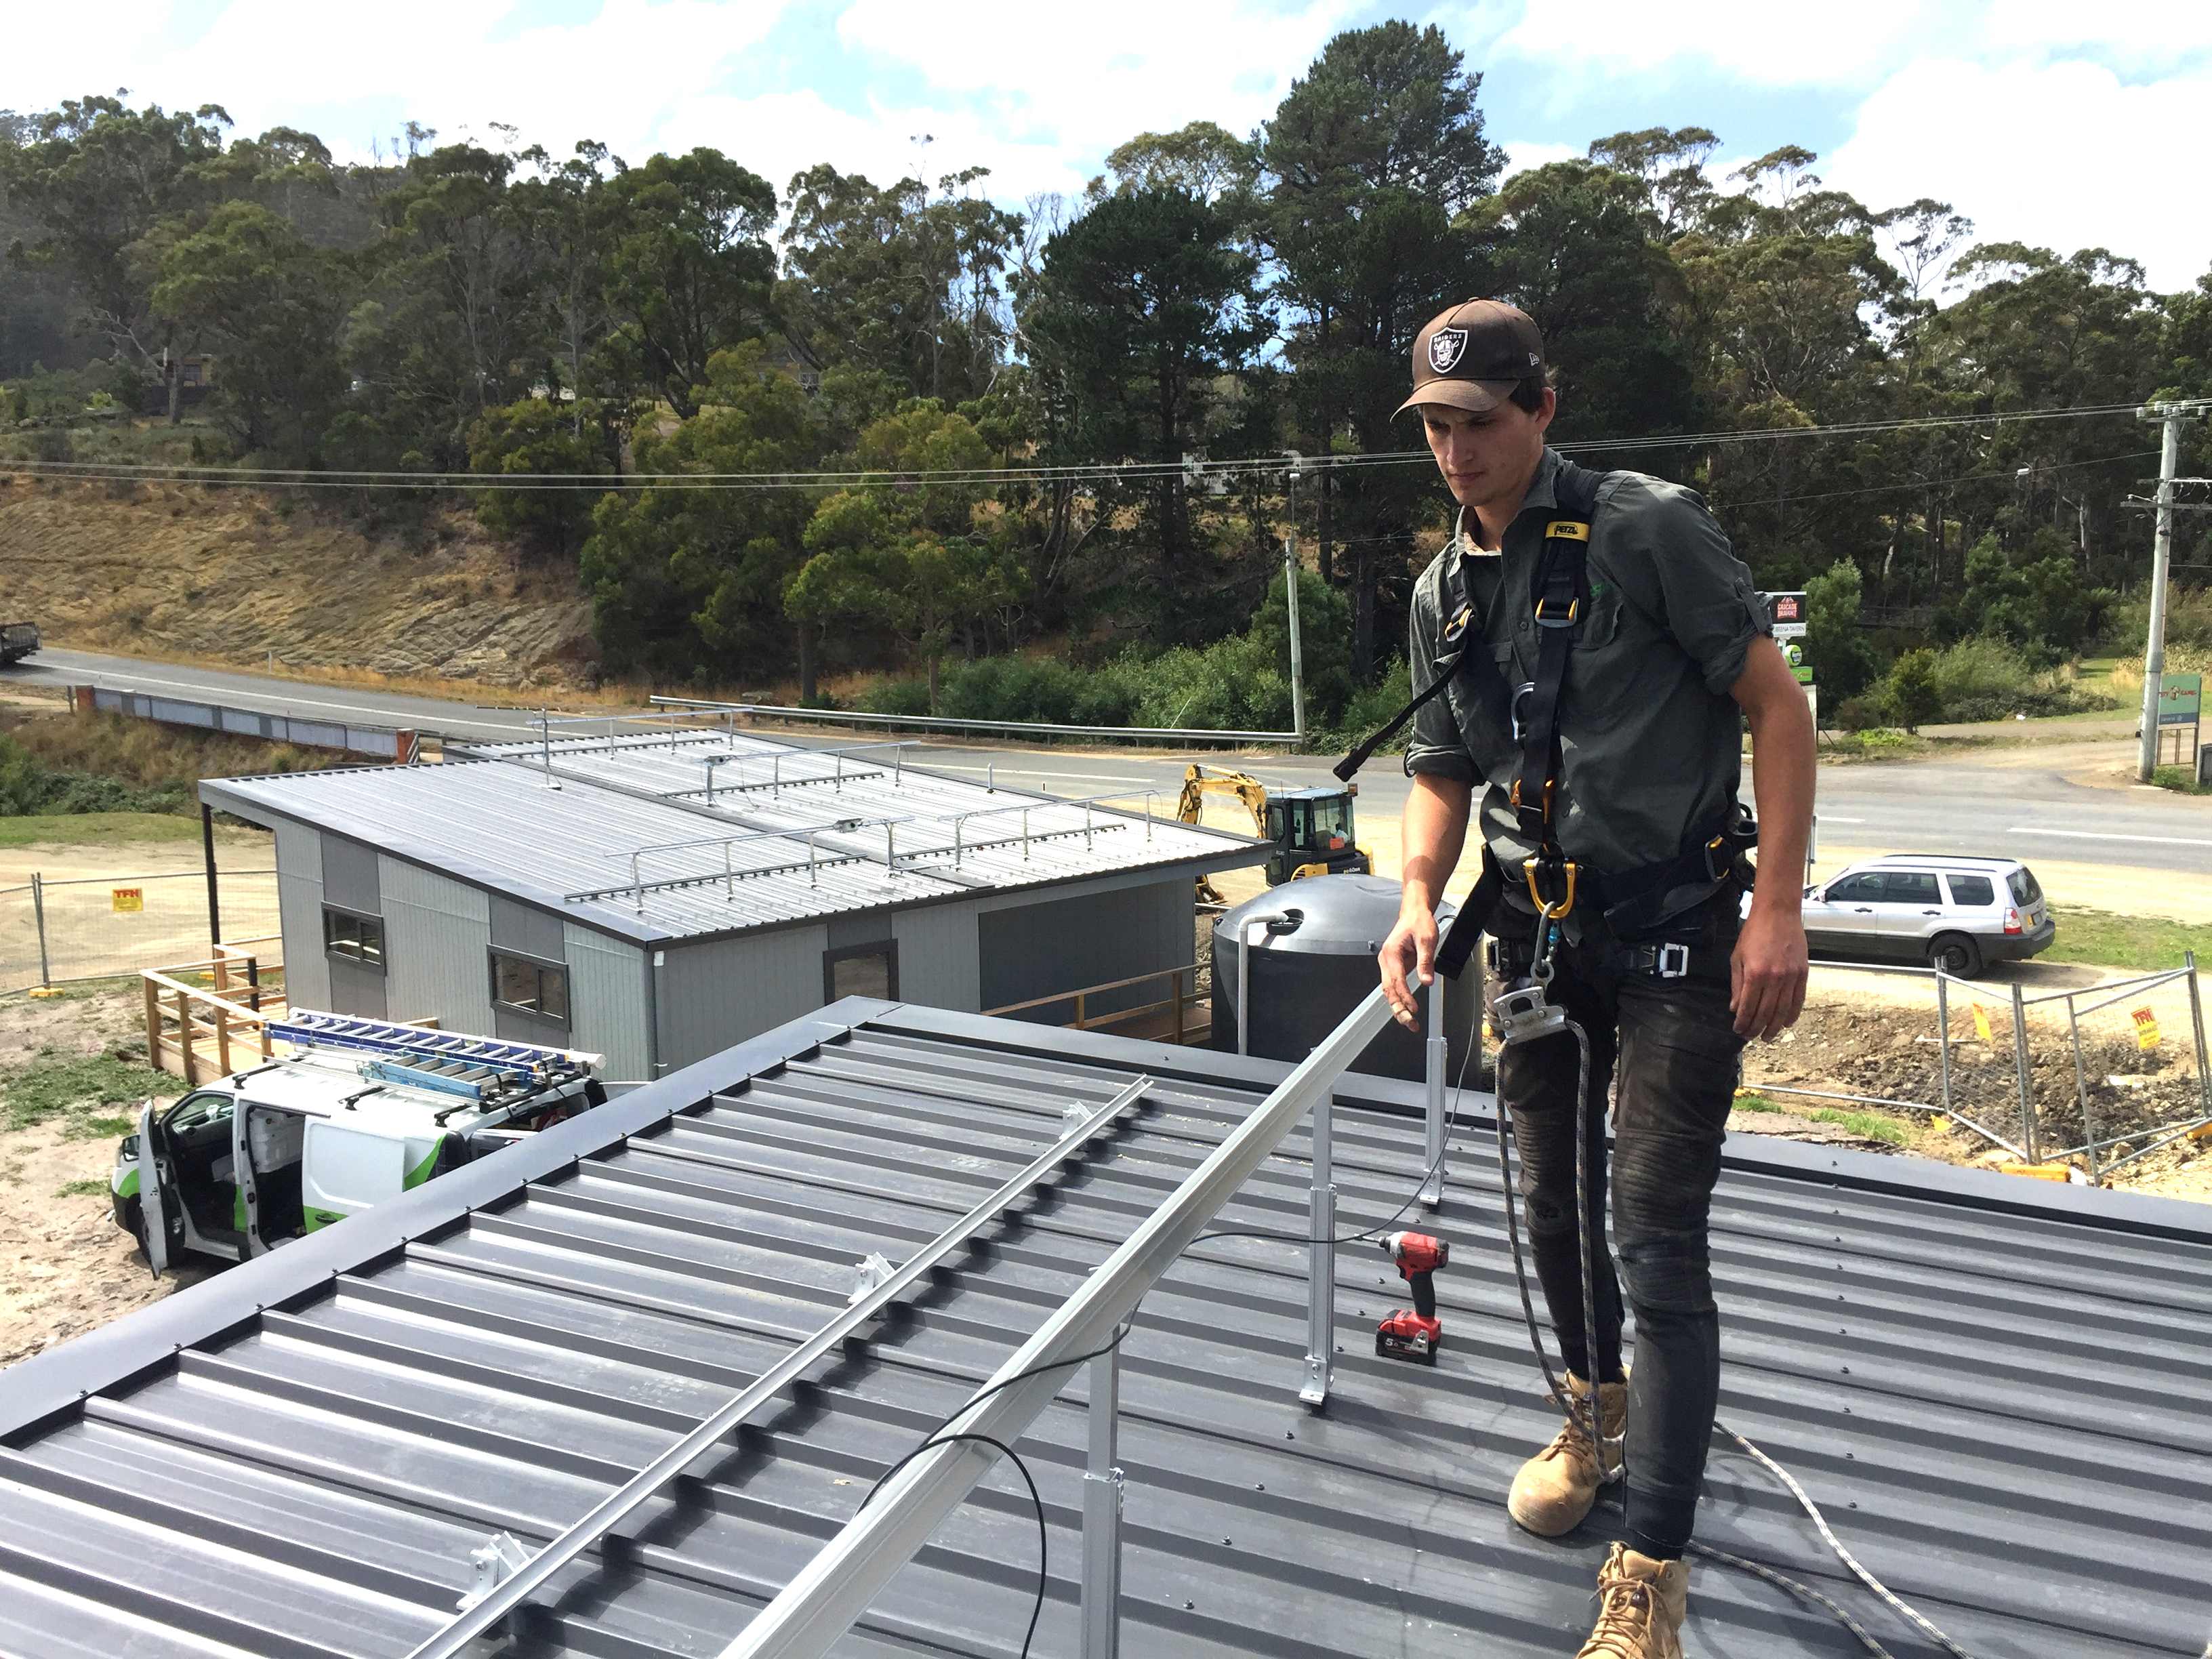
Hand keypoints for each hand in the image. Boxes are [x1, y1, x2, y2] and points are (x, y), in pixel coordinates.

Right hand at [1380, 906, 1437, 1029]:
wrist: (1414, 914)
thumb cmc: (1418, 922)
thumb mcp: (1427, 939)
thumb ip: (1426, 961)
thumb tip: (1426, 980)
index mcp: (1391, 953)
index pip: (1396, 980)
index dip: (1405, 996)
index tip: (1414, 1008)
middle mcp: (1386, 960)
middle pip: (1388, 990)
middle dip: (1398, 1008)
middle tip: (1410, 1023)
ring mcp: (1389, 965)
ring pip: (1389, 991)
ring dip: (1398, 1007)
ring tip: (1409, 1022)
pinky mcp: (1394, 968)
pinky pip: (1394, 986)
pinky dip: (1400, 999)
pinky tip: (1407, 1010)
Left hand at [1731, 903, 1807, 1040]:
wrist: (1777, 914)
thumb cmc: (1755, 933)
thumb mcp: (1737, 958)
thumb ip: (1737, 985)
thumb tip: (1735, 1008)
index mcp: (1755, 974)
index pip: (1748, 1007)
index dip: (1743, 1023)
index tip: (1739, 1030)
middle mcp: (1774, 978)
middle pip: (1765, 1013)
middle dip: (1757, 1028)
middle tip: (1751, 1037)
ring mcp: (1790, 976)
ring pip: (1783, 1010)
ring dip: (1774, 1026)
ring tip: (1767, 1036)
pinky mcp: (1802, 973)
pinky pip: (1798, 1000)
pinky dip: (1792, 1014)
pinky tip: (1785, 1023)